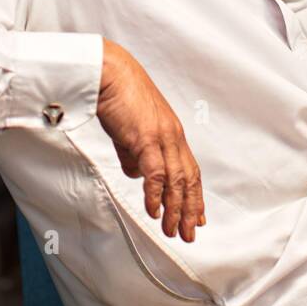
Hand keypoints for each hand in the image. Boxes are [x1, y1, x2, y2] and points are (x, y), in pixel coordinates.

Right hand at [97, 40, 205, 242]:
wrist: (108, 72)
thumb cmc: (117, 94)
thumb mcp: (129, 128)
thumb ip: (134, 152)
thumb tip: (137, 174)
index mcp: (171, 132)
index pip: (189, 169)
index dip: (195, 194)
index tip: (198, 216)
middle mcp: (172, 135)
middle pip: (189, 178)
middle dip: (191, 209)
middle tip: (190, 233)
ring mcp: (162, 136)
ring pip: (176, 180)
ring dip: (176, 208)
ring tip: (173, 230)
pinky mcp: (146, 137)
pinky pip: (155, 172)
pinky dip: (155, 193)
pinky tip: (153, 210)